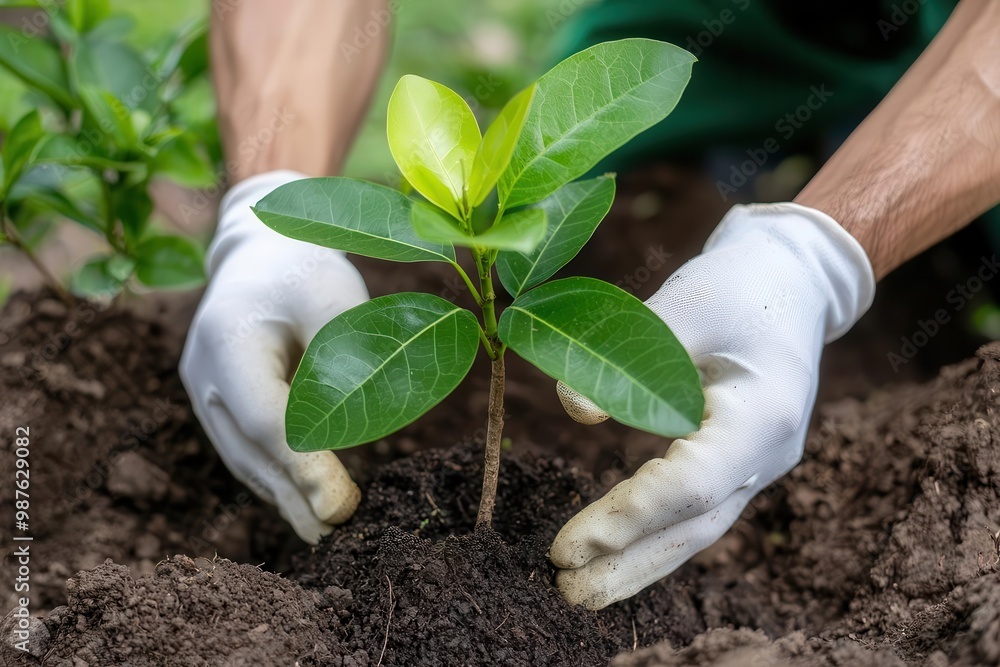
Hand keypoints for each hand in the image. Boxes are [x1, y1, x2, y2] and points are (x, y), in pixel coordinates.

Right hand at [181, 171, 368, 542]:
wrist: (261, 249)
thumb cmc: (305, 269)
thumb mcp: (335, 294)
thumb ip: (345, 356)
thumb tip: (357, 433)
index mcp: (228, 339)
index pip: (267, 420)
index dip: (303, 467)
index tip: (338, 505)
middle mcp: (203, 371)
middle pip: (248, 448)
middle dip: (293, 492)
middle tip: (336, 527)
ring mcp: (202, 388)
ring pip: (242, 454)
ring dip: (281, 492)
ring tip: (320, 527)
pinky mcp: (214, 399)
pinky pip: (242, 445)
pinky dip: (272, 472)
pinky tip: (299, 497)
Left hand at [550, 203, 874, 608]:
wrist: (792, 279)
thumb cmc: (740, 284)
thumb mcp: (683, 303)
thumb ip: (627, 356)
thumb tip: (571, 410)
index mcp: (766, 415)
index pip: (691, 485)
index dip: (628, 518)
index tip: (566, 545)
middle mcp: (769, 453)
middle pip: (695, 525)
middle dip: (630, 563)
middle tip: (566, 592)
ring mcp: (759, 463)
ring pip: (697, 526)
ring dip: (640, 561)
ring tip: (582, 590)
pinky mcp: (741, 459)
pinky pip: (696, 509)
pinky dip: (655, 534)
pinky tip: (617, 553)